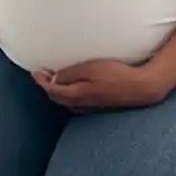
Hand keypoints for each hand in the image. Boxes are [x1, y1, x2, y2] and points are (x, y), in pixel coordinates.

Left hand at [32, 60, 174, 111]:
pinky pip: (76, 103)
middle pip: (57, 98)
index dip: (41, 81)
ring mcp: (90, 107)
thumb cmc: (115, 74)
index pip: (52, 91)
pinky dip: (67, 96)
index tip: (35, 71)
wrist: (140, 87)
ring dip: (56, 92)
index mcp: (76, 95)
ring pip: (66, 102)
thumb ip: (70, 74)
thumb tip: (54, 80)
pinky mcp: (98, 105)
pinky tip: (71, 88)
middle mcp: (81, 104)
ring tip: (53, 79)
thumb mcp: (90, 69)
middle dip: (46, 87)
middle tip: (41, 74)